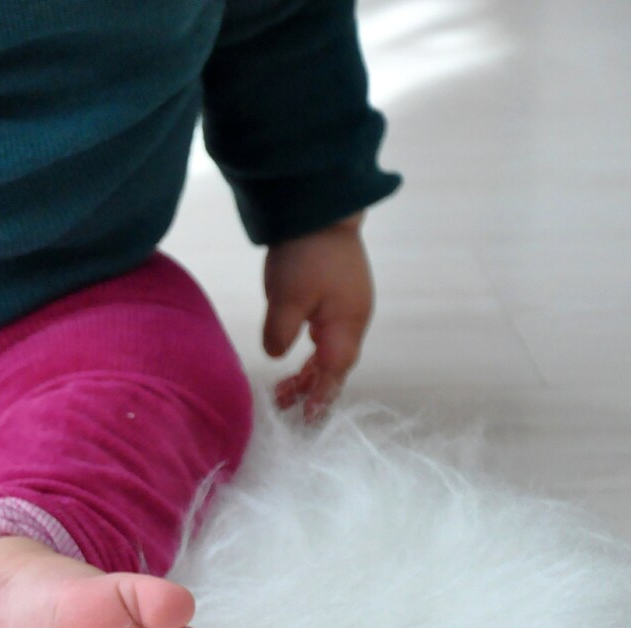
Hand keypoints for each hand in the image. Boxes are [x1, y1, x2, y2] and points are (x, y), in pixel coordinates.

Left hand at [261, 213, 373, 421]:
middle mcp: (353, 318)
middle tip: (284, 408)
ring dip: (309, 372)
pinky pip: (326, 335)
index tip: (306, 417)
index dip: (320, 396)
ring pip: (330, 351)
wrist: (320, 207)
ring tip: (283, 391)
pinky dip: (311, 352)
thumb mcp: (286, 296)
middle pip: (335, 365)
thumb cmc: (305, 252)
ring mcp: (346, 305)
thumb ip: (281, 332)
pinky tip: (293, 357)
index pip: (334, 372)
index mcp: (346, 323)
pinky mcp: (336, 294)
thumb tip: (278, 356)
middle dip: (312, 389)